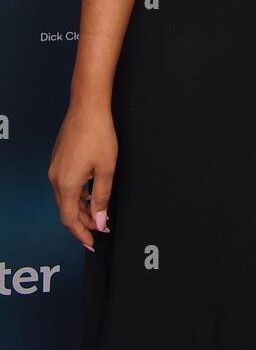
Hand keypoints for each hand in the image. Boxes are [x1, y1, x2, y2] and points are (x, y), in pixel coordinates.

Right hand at [48, 102, 117, 251]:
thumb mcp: (106, 169)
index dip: (81, 234)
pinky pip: (65, 184)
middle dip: (83, 222)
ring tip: (98, 213)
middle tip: (100, 229)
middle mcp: (55, 178)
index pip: (69, 219)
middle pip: (66, 210)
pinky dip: (77, 194)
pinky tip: (90, 193)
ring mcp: (55, 168)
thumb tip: (100, 221)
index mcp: (66, 184)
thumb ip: (102, 198)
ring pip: (65, 197)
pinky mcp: (58, 159)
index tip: (92, 243)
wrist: (87, 106)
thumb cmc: (98, 134)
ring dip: (80, 208)